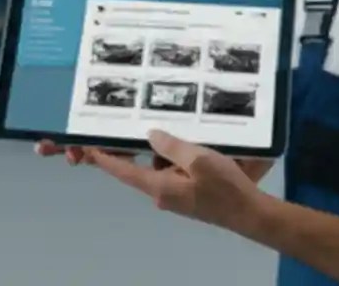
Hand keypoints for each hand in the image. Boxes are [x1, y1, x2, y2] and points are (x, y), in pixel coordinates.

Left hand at [85, 129, 269, 233]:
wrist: (250, 213)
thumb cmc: (224, 187)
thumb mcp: (199, 160)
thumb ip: (172, 147)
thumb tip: (150, 136)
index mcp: (159, 186)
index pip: (124, 171)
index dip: (106, 159)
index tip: (89, 147)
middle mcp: (162, 194)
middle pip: (143, 168)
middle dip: (140, 149)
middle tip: (136, 125)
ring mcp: (176, 197)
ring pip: (162, 169)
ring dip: (168, 153)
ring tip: (183, 133)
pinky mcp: (188, 196)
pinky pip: (175, 174)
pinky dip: (179, 161)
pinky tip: (196, 149)